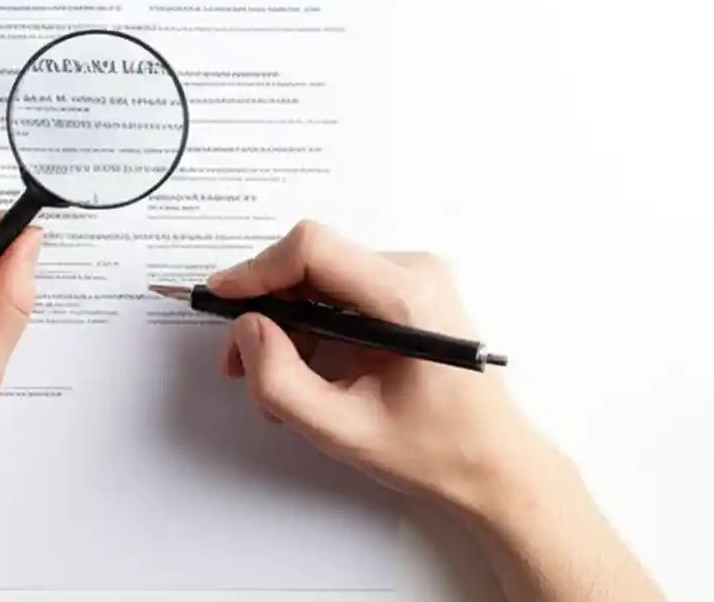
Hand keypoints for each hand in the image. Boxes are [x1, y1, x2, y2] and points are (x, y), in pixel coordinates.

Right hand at [210, 221, 664, 601]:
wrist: (494, 464)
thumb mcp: (342, 429)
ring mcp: (416, 278)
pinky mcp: (409, 291)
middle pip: (313, 260)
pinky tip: (303, 368)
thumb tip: (246, 328)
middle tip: (238, 359)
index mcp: (408, 298)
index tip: (219, 298)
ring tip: (270, 376)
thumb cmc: (434, 451)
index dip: (257, 269)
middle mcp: (416, 272)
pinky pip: (341, 290)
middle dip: (266, 305)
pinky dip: (311, 324)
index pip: (314, 249)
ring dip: (286, 320)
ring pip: (321, 276)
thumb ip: (279, 379)